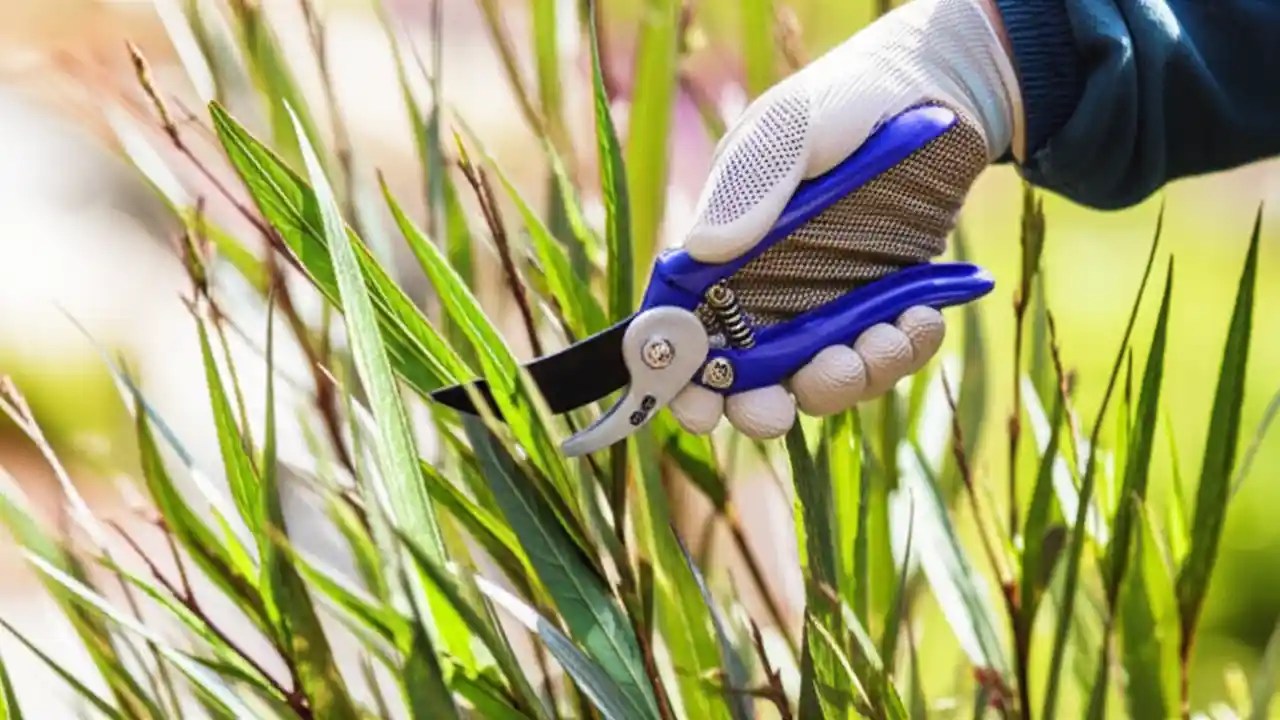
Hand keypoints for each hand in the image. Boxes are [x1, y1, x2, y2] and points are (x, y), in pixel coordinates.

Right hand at [668, 0, 1020, 438]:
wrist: (934, 96)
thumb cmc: (841, 104)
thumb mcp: (790, 131)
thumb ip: (750, 187)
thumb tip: (702, 251)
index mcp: (724, 258)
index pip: (686, 334)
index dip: (683, 381)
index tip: (697, 408)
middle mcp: (769, 296)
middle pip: (749, 382)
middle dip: (761, 407)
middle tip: (778, 407)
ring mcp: (828, 309)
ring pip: (822, 381)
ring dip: (844, 380)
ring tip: (879, 340)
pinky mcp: (884, 312)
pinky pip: (887, 357)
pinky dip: (904, 350)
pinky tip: (920, 314)